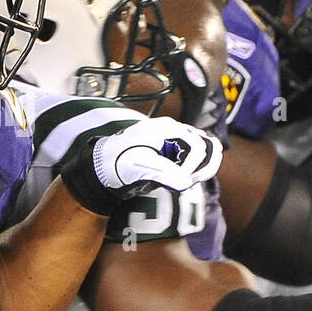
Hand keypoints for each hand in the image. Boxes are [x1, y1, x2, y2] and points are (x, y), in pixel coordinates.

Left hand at [61, 117, 222, 214]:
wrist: (104, 165)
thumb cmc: (119, 161)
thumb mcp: (141, 166)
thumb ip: (164, 173)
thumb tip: (186, 182)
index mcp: (167, 128)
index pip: (197, 146)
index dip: (194, 166)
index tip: (182, 181)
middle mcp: (174, 132)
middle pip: (207, 145)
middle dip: (204, 166)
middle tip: (190, 181)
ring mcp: (175, 142)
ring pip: (204, 152)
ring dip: (202, 169)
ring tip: (188, 182)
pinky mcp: (172, 154)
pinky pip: (194, 160)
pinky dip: (194, 171)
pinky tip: (182, 182)